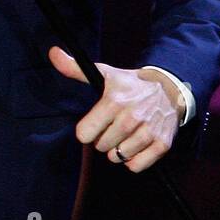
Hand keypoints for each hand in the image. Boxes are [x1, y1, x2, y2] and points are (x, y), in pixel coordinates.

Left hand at [48, 45, 182, 172]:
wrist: (168, 89)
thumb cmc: (130, 83)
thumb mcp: (104, 73)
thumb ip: (75, 68)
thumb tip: (52, 53)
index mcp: (114, 100)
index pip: (85, 133)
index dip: (87, 130)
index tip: (95, 122)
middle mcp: (131, 117)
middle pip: (101, 146)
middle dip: (103, 139)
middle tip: (112, 126)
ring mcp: (148, 131)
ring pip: (118, 157)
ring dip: (118, 150)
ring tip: (125, 134)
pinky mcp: (161, 144)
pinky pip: (136, 166)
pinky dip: (133, 160)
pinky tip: (136, 144)